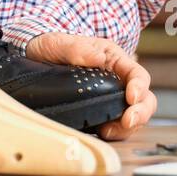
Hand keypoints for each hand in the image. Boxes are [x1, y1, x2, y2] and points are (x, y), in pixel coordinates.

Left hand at [25, 32, 155, 140]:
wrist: (33, 57)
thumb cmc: (50, 46)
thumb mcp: (59, 43)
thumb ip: (77, 48)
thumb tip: (98, 57)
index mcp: (113, 59)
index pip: (138, 74)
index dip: (140, 87)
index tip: (131, 98)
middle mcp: (116, 79)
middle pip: (143, 99)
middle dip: (141, 112)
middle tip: (128, 121)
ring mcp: (109, 97)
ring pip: (133, 115)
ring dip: (127, 126)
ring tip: (109, 130)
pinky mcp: (99, 111)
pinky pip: (116, 125)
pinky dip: (115, 132)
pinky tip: (102, 132)